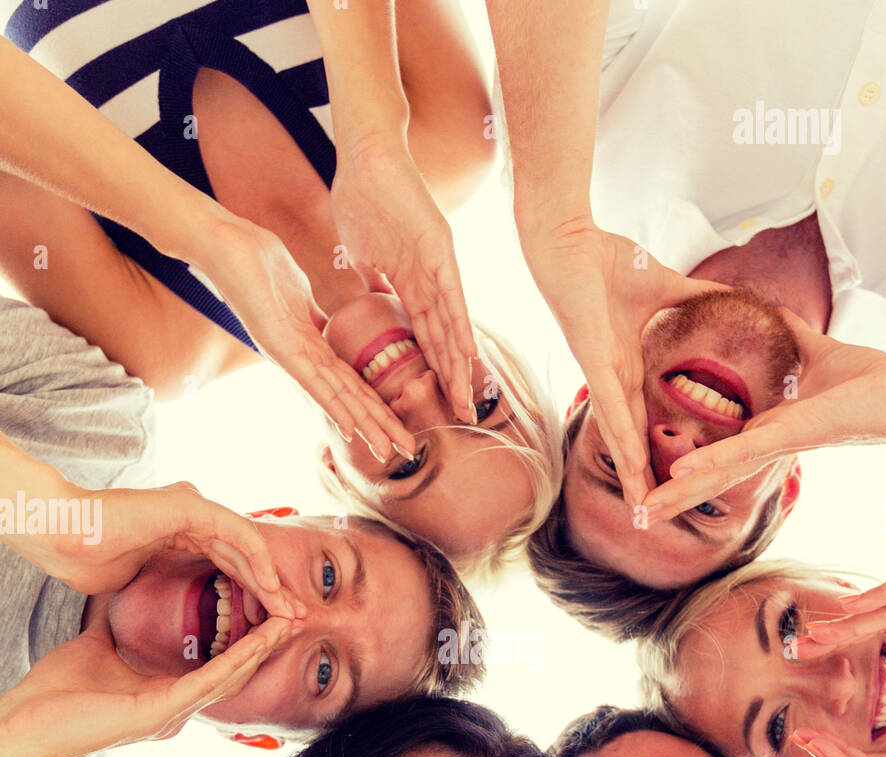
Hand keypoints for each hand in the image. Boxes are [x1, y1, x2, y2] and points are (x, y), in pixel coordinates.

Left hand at [0, 613, 293, 756]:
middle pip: (232, 674)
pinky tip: (254, 642)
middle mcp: (173, 711)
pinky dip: (233, 662)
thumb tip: (116, 602)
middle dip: (264, 644)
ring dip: (260, 651)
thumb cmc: (53, 695)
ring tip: (285, 624)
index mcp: (162, 698)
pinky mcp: (157, 715)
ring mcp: (168, 716)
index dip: (244, 641)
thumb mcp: (95, 648)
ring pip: (228, 679)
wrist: (25, 723)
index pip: (214, 667)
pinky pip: (205, 684)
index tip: (264, 612)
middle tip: (292, 617)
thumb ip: (114, 629)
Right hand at [13, 480, 302, 614]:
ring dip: (270, 580)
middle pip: (242, 557)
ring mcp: (192, 509)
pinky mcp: (191, 507)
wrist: (59, 535)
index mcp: (176, 534)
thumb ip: (154, 585)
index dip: (249, 595)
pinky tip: (271, 586)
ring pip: (245, 547)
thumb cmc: (83, 559)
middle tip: (293, 621)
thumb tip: (154, 610)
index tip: (266, 626)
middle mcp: (189, 518)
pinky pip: (237, 534)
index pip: (225, 566)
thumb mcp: (130, 581)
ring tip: (290, 610)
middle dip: (269, 590)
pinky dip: (256, 559)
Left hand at [192, 216, 415, 461]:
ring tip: (386, 451)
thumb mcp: (297, 296)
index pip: (351, 382)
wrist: (222, 243)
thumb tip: (329, 328)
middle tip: (408, 451)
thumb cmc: (256, 262)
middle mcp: (299, 359)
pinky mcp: (278, 345)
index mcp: (307, 347)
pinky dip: (332, 405)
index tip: (401, 423)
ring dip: (363, 425)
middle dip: (379, 425)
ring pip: (336, 396)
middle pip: (349, 397)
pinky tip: (349, 427)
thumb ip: (314, 318)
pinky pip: (311, 380)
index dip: (377, 404)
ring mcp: (289, 354)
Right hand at [331, 138, 476, 422]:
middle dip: (453, 379)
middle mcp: (431, 279)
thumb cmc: (360, 197)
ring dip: (459, 363)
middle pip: (444, 339)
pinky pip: (451, 292)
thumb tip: (364, 297)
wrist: (365, 155)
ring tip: (469, 397)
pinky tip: (467, 353)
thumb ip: (370, 280)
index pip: (425, 336)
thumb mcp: (362, 254)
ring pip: (451, 324)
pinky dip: (459, 323)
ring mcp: (436, 264)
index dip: (433, 370)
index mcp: (411, 283)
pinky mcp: (438, 247)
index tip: (437, 403)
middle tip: (465, 417)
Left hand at [522, 217, 721, 504]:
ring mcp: (600, 369)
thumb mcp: (664, 283)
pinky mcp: (591, 355)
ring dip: (630, 468)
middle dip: (638, 477)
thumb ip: (696, 294)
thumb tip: (731, 295)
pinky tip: (630, 459)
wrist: (568, 237)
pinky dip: (621, 430)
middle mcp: (610, 376)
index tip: (666, 483)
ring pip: (618, 430)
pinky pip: (611, 400)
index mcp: (625, 364)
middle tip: (649, 516)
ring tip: (642, 505)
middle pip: (628, 437)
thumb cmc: (605, 259)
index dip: (652, 452)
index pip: (642, 419)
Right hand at [647, 311, 885, 519]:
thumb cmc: (872, 381)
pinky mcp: (791, 436)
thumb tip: (774, 309)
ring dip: (681, 491)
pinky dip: (710, 462)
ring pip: (719, 472)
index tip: (659, 481)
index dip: (690, 472)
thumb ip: (792, 334)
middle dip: (676, 495)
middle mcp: (770, 446)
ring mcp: (778, 444)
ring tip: (648, 507)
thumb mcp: (819, 352)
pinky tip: (681, 472)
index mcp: (771, 431)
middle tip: (641, 513)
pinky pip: (743, 451)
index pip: (720, 457)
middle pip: (712, 476)